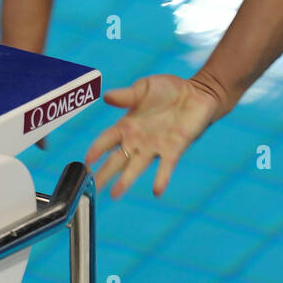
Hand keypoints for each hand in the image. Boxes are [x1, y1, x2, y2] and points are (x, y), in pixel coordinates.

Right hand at [85, 74, 221, 199]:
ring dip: (126, 180)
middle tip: (91, 186)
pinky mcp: (174, 149)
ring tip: (114, 194)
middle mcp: (138, 140)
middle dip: (104, 173)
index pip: (107, 139)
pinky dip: (161, 178)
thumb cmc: (168, 89)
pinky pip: (166, 167)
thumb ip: (126, 95)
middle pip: (117, 159)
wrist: (196, 93)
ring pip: (136, 167)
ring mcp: (155, 147)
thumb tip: (106, 96)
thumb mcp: (144, 87)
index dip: (97, 148)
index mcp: (128, 125)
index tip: (86, 160)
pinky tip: (157, 190)